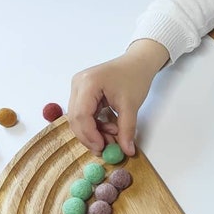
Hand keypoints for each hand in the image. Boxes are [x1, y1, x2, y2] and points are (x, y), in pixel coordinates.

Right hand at [67, 39, 168, 153]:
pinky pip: (84, 115)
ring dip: (94, 132)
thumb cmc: (134, 77)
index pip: (81, 115)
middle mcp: (78, 84)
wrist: (137, 62)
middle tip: (105, 149)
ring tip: (113, 136)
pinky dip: (96, 125)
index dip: (90, 135)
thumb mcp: (131, 105)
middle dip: (90, 136)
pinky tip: (110, 128)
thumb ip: (127, 129)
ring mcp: (78, 88)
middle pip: (76, 119)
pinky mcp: (83, 93)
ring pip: (79, 119)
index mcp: (88, 83)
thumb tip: (127, 151)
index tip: (102, 148)